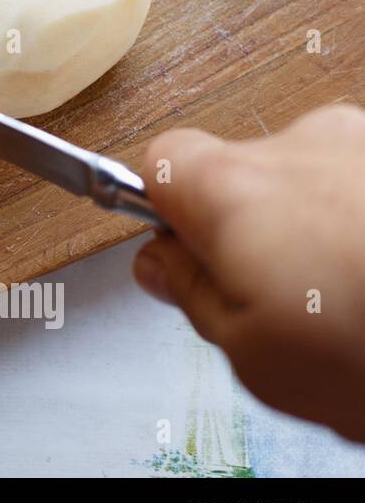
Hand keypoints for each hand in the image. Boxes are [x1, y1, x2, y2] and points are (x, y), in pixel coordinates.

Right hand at [134, 104, 364, 441]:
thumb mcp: (252, 355)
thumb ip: (190, 295)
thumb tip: (164, 264)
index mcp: (237, 188)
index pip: (158, 161)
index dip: (156, 209)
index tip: (169, 251)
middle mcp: (304, 146)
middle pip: (241, 174)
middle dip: (249, 233)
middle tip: (272, 307)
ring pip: (312, 183)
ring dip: (318, 234)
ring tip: (350, 309)